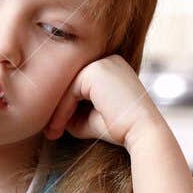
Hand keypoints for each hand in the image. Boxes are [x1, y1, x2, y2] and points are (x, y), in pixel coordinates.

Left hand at [43, 54, 162, 146]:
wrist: (142, 132)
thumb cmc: (121, 128)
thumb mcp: (91, 118)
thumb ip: (73, 111)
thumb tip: (50, 114)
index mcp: (111, 68)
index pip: (79, 84)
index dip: (64, 106)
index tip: (55, 130)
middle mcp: (109, 60)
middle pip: (71, 82)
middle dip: (58, 108)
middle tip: (49, 132)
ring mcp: (103, 62)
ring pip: (67, 86)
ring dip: (57, 111)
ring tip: (52, 133)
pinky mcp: (96, 71)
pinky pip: (69, 90)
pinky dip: (61, 110)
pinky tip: (60, 128)